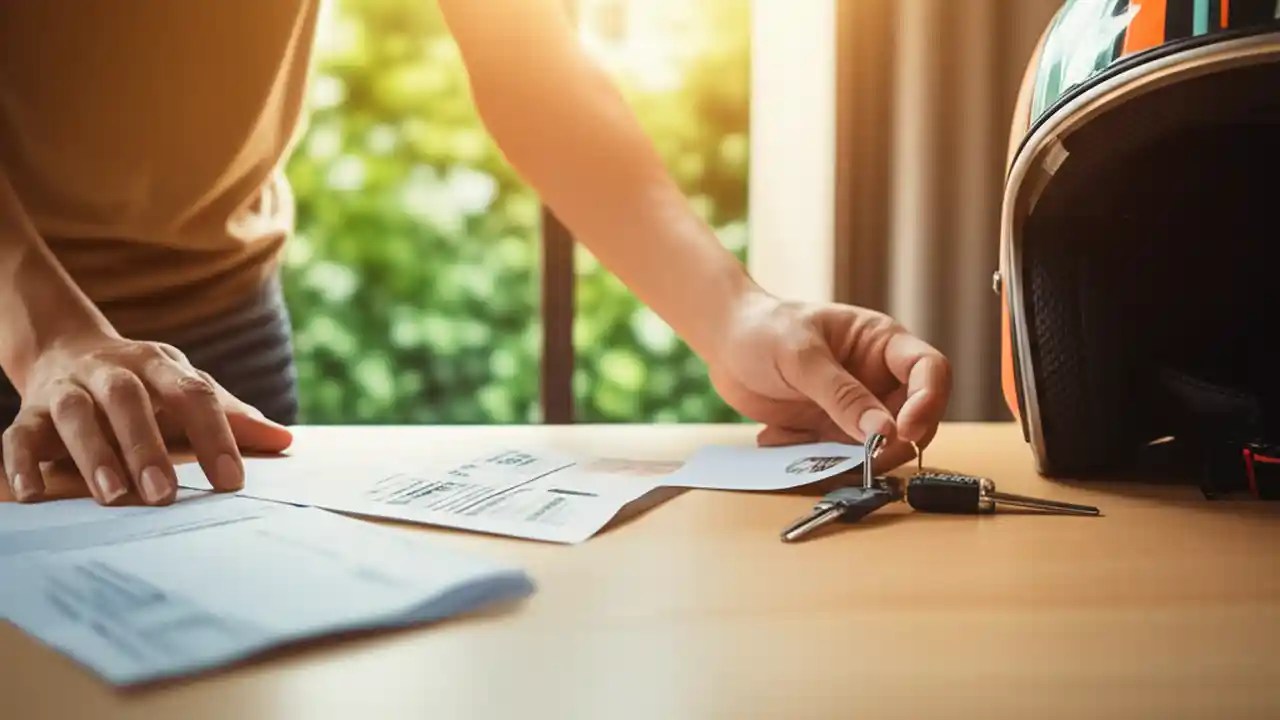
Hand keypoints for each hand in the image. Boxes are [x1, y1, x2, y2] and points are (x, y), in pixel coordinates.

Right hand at [2, 334, 292, 504]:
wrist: (66, 346)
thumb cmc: (144, 382)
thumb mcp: (186, 387)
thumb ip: (231, 415)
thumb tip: (285, 440)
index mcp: (157, 365)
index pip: (191, 393)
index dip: (214, 434)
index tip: (233, 480)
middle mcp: (110, 372)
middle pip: (127, 400)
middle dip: (146, 446)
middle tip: (165, 494)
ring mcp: (67, 390)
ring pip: (76, 416)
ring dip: (93, 454)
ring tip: (113, 496)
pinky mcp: (29, 414)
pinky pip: (17, 436)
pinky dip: (23, 464)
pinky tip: (33, 494)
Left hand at [708, 292, 950, 468]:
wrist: (724, 341)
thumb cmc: (764, 328)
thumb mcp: (801, 356)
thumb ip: (841, 394)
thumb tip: (883, 431)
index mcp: (881, 344)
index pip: (930, 371)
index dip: (928, 403)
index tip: (906, 431)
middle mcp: (877, 379)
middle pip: (913, 420)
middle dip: (892, 444)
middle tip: (862, 458)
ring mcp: (855, 409)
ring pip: (876, 448)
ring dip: (846, 458)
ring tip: (802, 443)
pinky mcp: (830, 431)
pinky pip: (837, 459)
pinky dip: (813, 459)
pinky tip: (779, 435)